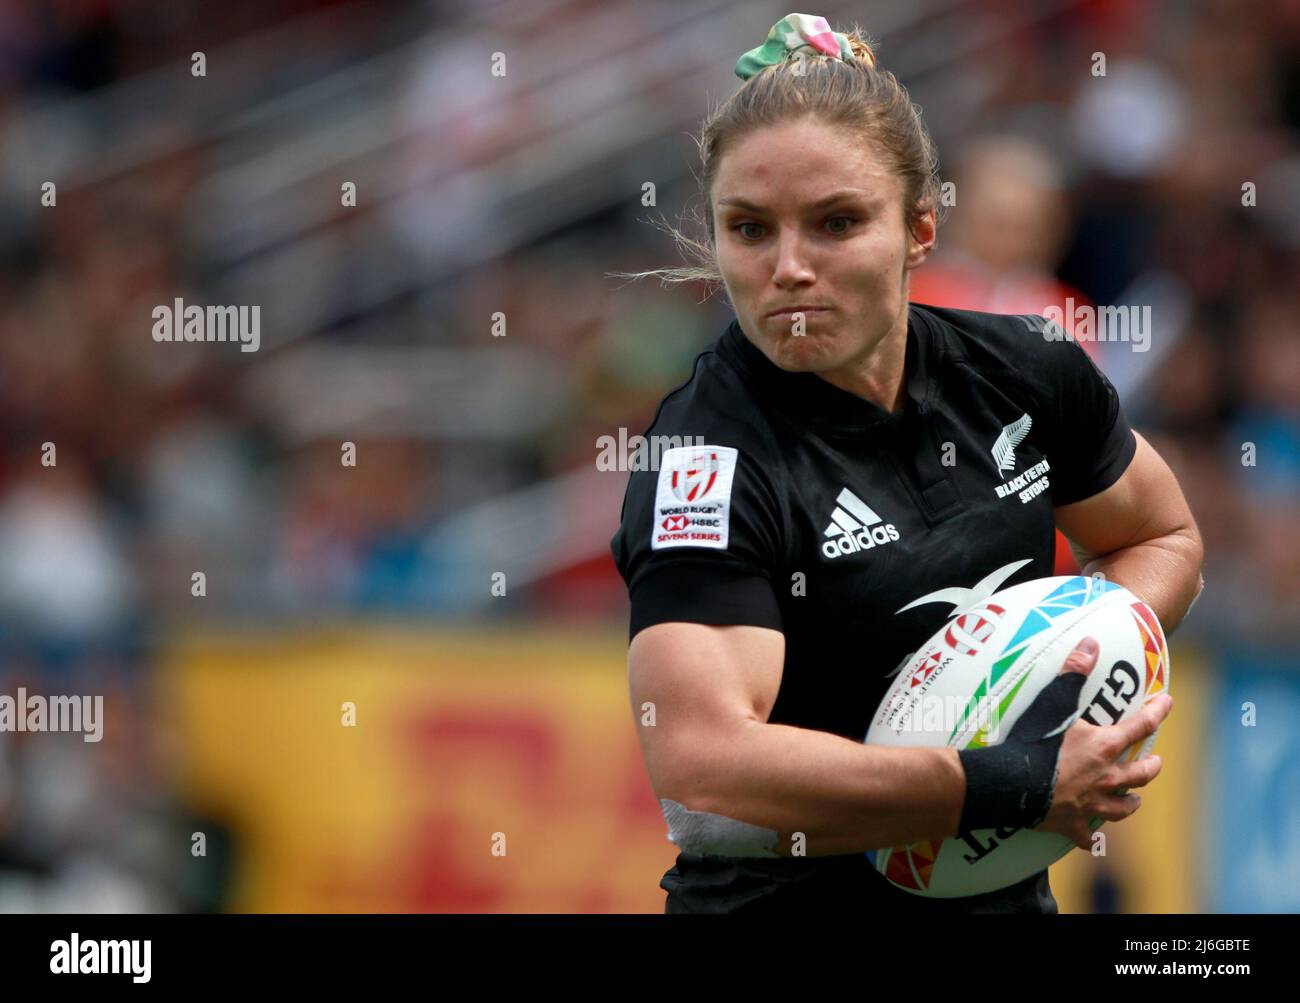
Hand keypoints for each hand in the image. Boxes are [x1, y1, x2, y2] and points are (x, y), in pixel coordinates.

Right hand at [1033, 636, 1171, 849]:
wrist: (1010, 785)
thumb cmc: (1033, 743)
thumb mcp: (1053, 703)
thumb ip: (1073, 673)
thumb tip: (1091, 643)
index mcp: (1104, 747)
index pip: (1140, 727)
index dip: (1157, 712)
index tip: (1168, 702)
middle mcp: (1106, 778)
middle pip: (1140, 774)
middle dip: (1151, 767)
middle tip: (1156, 761)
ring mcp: (1091, 805)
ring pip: (1123, 807)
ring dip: (1131, 800)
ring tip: (1135, 798)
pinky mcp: (1072, 826)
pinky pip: (1088, 836)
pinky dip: (1090, 835)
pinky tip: (1091, 836)